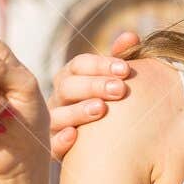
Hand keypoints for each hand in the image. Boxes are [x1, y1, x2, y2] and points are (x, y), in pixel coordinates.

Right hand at [48, 30, 138, 159]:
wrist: (95, 144)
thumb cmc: (106, 102)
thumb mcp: (111, 80)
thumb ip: (119, 59)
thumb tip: (131, 36)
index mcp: (71, 77)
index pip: (80, 64)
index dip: (101, 65)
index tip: (125, 69)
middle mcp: (59, 97)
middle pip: (69, 86)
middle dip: (94, 86)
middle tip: (120, 89)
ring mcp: (53, 121)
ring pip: (58, 114)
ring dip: (78, 111)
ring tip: (101, 109)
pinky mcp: (52, 146)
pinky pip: (52, 143)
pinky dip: (61, 139)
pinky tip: (74, 135)